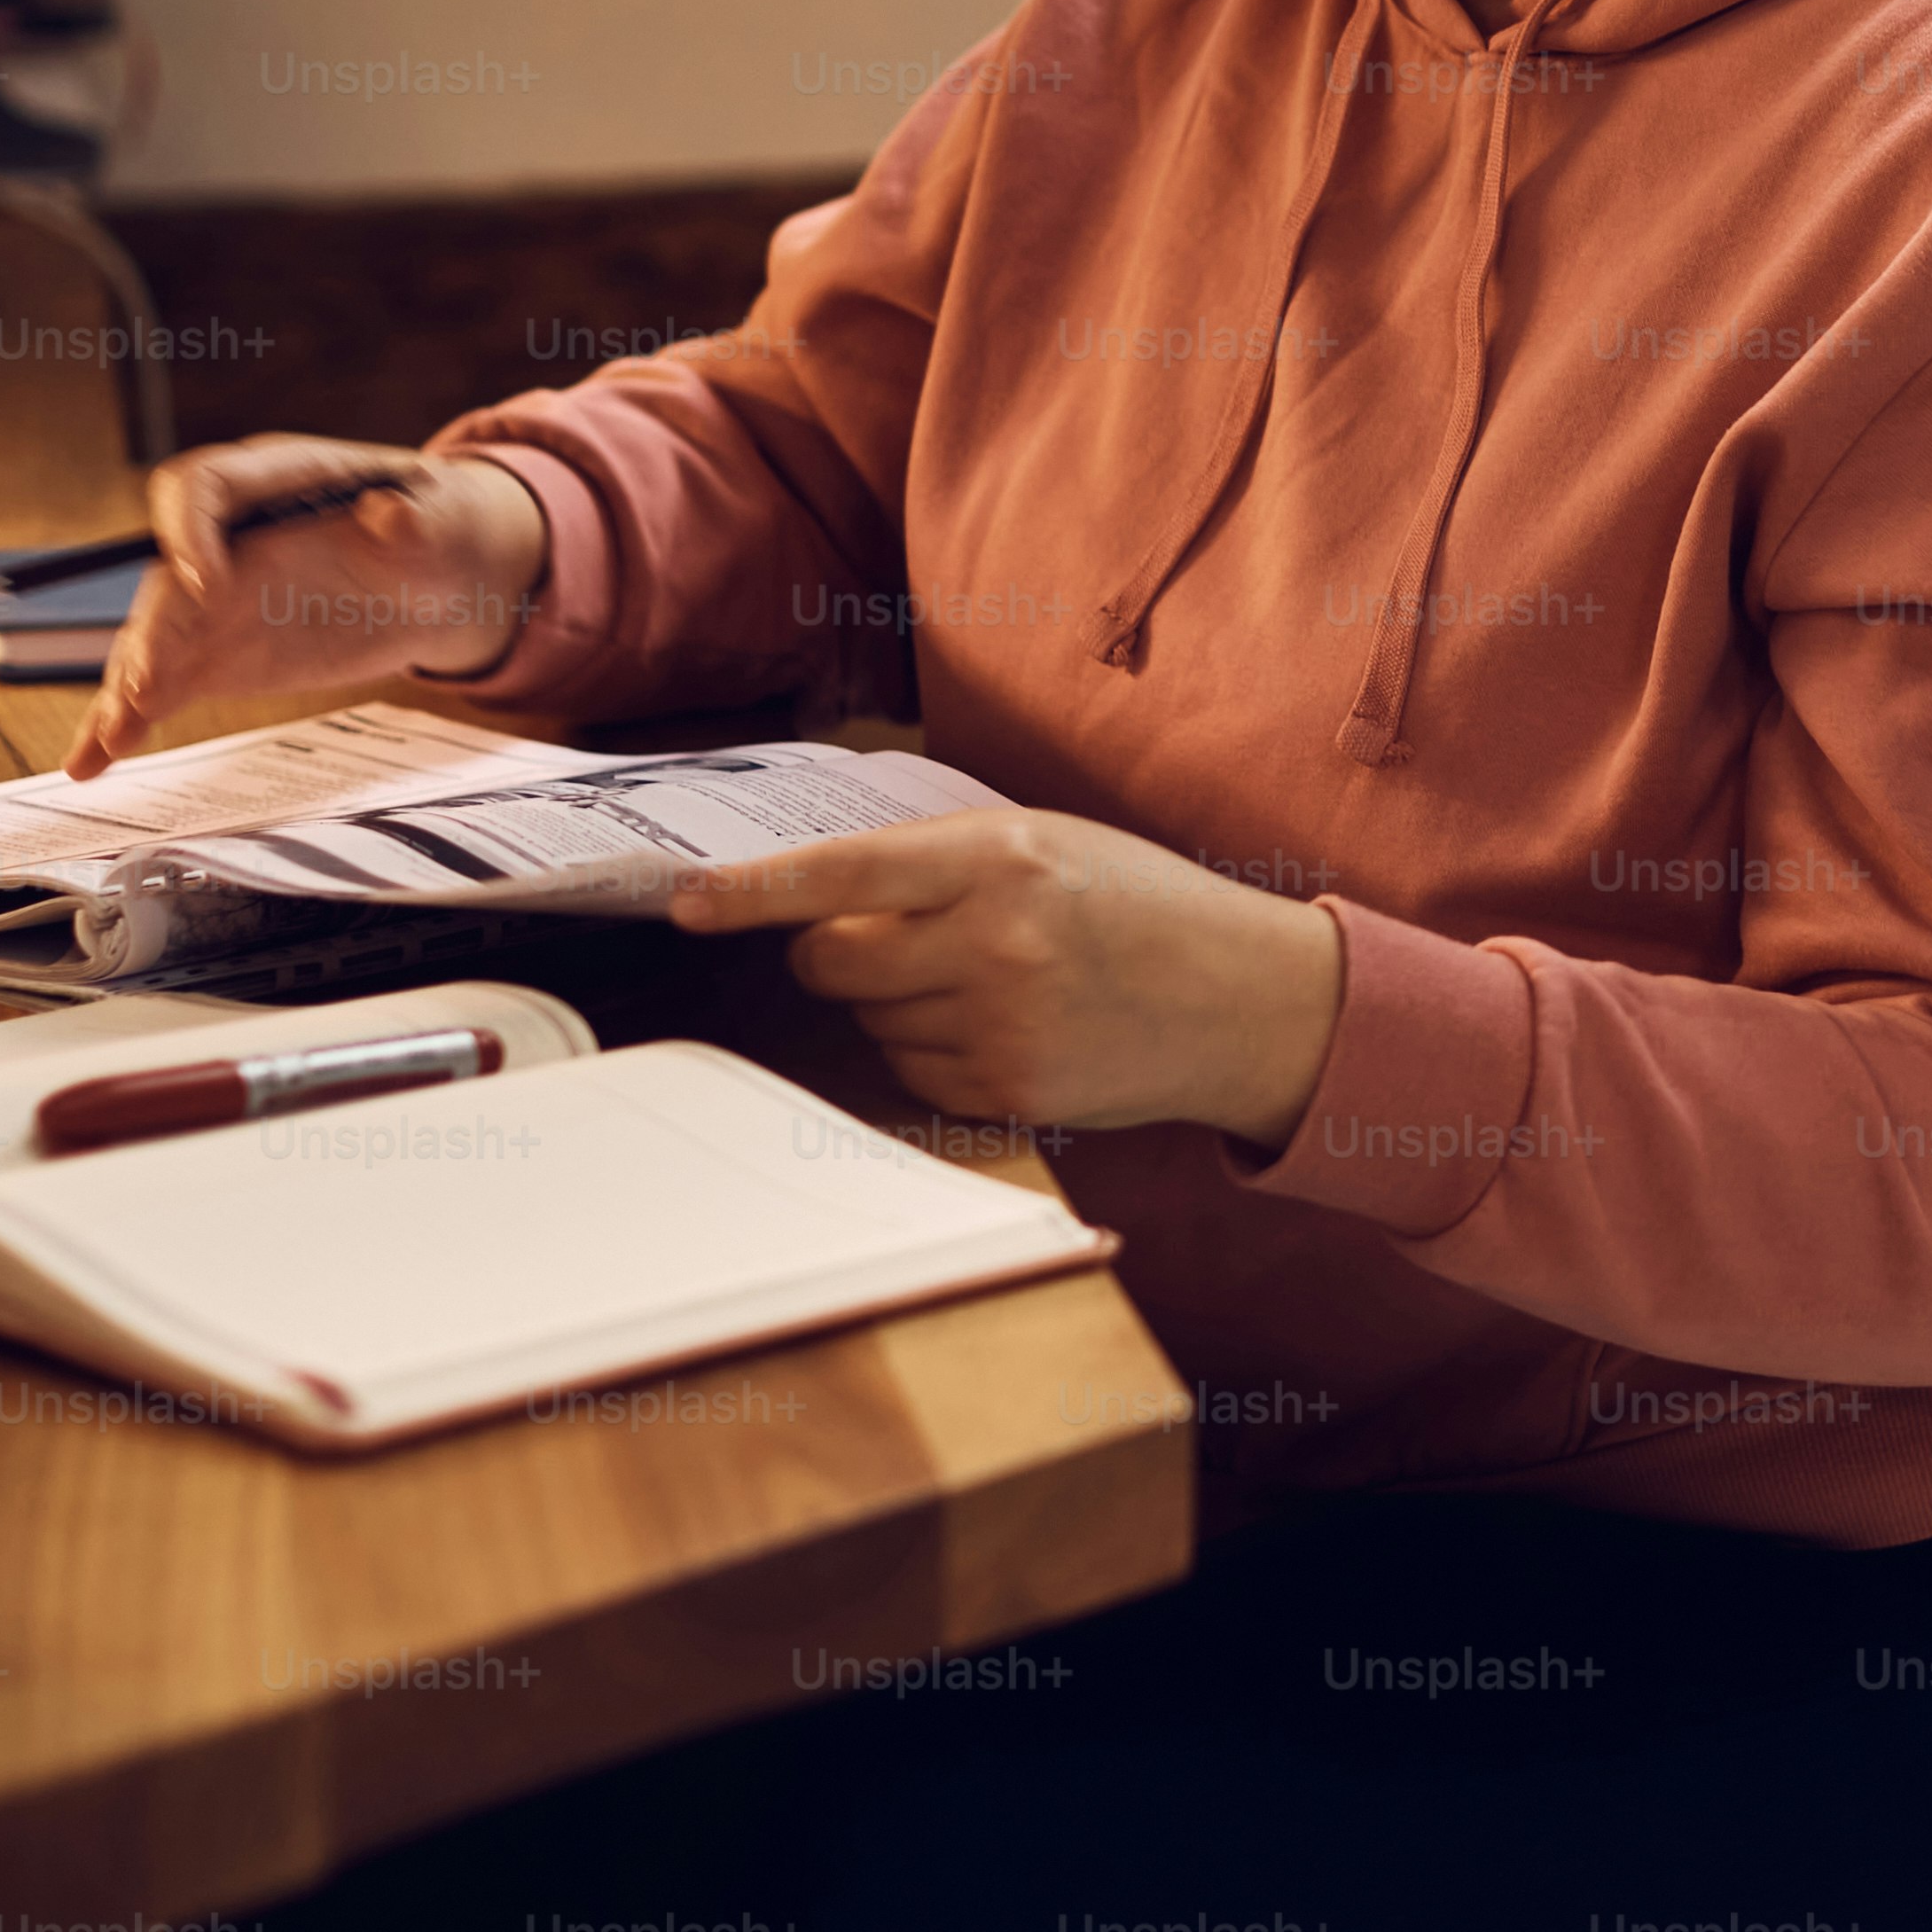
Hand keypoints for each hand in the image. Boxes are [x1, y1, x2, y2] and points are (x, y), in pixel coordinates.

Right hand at [76, 435, 548, 773]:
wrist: (442, 576)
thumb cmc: (438, 527)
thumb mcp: (441, 518)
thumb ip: (414, 520)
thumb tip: (392, 514)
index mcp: (274, 479)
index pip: (204, 486)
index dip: (191, 529)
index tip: (208, 582)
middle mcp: (228, 537)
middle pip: (168, 575)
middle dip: (156, 628)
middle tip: (152, 682)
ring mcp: (217, 598)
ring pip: (152, 636)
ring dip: (126, 686)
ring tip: (110, 738)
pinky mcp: (219, 652)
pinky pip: (159, 683)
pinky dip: (125, 720)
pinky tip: (93, 761)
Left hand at [673, 811, 1347, 1145]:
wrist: (1244, 997)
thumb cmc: (1141, 904)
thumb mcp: (1050, 843)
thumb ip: (942, 863)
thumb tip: (820, 893)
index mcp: (999, 856)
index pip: (839, 874)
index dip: (751, 893)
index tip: (686, 904)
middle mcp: (993, 938)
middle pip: (833, 962)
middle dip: (836, 954)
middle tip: (892, 941)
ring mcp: (1001, 1021)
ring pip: (870, 1021)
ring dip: (897, 1004)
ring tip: (987, 979)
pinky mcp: (1010, 1088)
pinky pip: (914, 1073)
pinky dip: (934, 1050)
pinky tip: (1003, 1024)